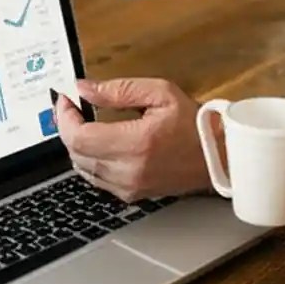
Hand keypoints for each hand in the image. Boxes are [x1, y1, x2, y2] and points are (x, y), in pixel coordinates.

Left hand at [52, 78, 210, 200]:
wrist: (220, 157)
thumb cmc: (195, 123)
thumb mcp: (160, 93)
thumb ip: (119, 90)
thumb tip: (84, 89)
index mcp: (136, 143)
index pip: (79, 137)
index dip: (64, 117)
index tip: (64, 100)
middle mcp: (129, 171)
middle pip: (76, 154)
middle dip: (67, 128)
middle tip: (72, 108)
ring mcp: (130, 187)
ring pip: (83, 168)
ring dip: (77, 145)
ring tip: (84, 123)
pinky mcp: (132, 195)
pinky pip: (97, 179)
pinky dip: (91, 160)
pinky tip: (100, 143)